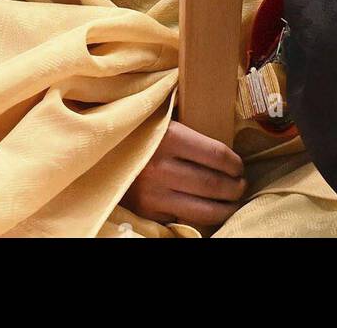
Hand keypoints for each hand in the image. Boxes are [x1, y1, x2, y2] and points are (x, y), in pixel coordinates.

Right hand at [123, 120, 245, 226]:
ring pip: (202, 209)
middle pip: (213, 184)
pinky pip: (183, 218)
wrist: (95, 148)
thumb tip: (221, 128)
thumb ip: (186, 124)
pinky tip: (210, 210)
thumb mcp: (161, 118)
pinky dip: (201, 217)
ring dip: (225, 207)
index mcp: (170, 137)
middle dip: (234, 187)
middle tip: (241, 184)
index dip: (234, 163)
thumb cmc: (136, 130)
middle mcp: (162, 168)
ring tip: (233, 201)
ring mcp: (154, 194)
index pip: (216, 155)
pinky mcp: (147, 213)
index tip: (239, 165)